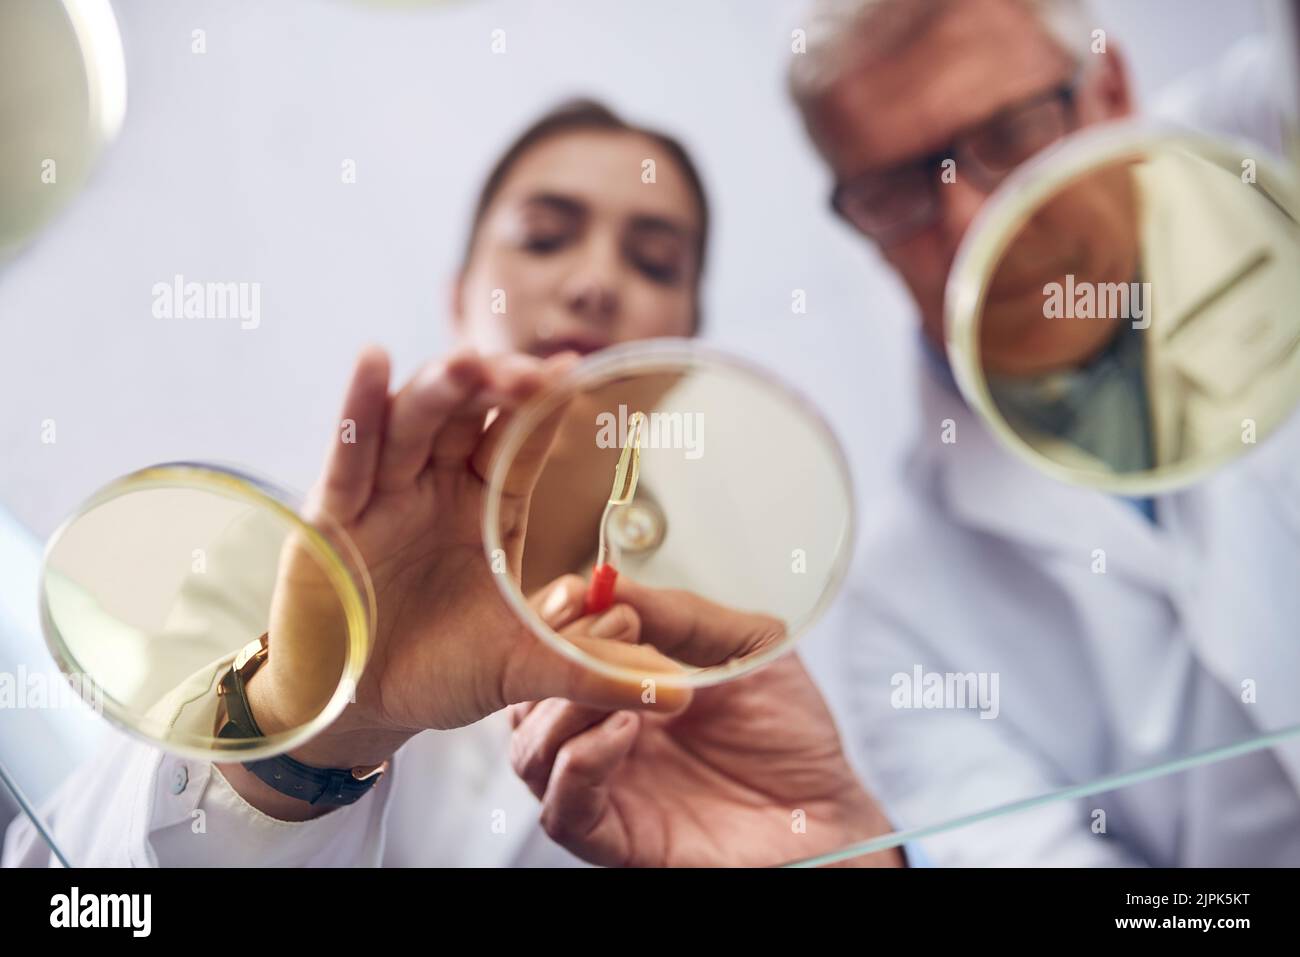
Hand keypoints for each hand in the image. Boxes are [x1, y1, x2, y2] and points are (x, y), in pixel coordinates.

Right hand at [239, 347, 687, 780]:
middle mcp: (438, 486)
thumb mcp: (523, 669)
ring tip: (468, 364)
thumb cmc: (438, 672)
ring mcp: (385, 494)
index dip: (544, 407)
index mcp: (487, 506)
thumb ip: (596, 672)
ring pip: (412, 422)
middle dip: (497, 385)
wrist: (359, 708)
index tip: (575, 371)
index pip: (519, 442)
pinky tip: (372, 361)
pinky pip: (348, 454)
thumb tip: (683, 694)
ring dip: (439, 388)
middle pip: (468, 414)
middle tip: (531, 372)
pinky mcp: (333, 514)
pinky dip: (357, 407)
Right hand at [508, 581, 900, 867]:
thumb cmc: (788, 734)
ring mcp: (603, 789)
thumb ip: (681, 616)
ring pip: (529, 750)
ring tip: (626, 688)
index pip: (550, 651)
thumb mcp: (747, 647)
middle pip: (524, 697)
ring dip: (565, 707)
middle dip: (554, 657)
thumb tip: (613, 583)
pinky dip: (581, 763)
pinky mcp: (615, 840)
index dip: (553, 620)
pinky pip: (561, 809)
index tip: (581, 592)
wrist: (826, 812)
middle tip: (608, 630)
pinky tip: (626, 730)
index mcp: (619, 688)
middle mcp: (599, 736)